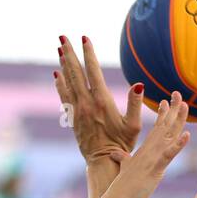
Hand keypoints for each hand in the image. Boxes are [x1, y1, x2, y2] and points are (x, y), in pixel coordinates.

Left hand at [55, 35, 144, 164]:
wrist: (102, 161)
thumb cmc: (122, 144)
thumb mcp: (134, 125)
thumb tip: (139, 84)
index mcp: (102, 101)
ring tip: (59, 48)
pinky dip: (60, 83)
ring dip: (63, 64)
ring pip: (68, 82)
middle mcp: (86, 103)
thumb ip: (136, 104)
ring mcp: (77, 110)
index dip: (88, 53)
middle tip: (62, 36)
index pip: (93, 71)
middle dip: (69, 53)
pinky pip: (64, 96)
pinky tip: (57, 74)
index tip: (85, 38)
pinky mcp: (72, 118)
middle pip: (75, 72)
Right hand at [98, 93, 189, 197]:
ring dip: (177, 120)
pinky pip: (168, 155)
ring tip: (185, 104)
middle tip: (178, 93)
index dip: (162, 114)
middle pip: (164, 127)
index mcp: (143, 151)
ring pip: (167, 135)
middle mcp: (148, 151)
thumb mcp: (124, 170)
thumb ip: (123, 160)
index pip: (155, 129)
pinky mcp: (154, 170)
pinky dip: (178, 144)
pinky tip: (187, 134)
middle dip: (172, 109)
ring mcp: (151, 159)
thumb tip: (116, 154)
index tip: (165, 101)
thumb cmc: (120, 190)